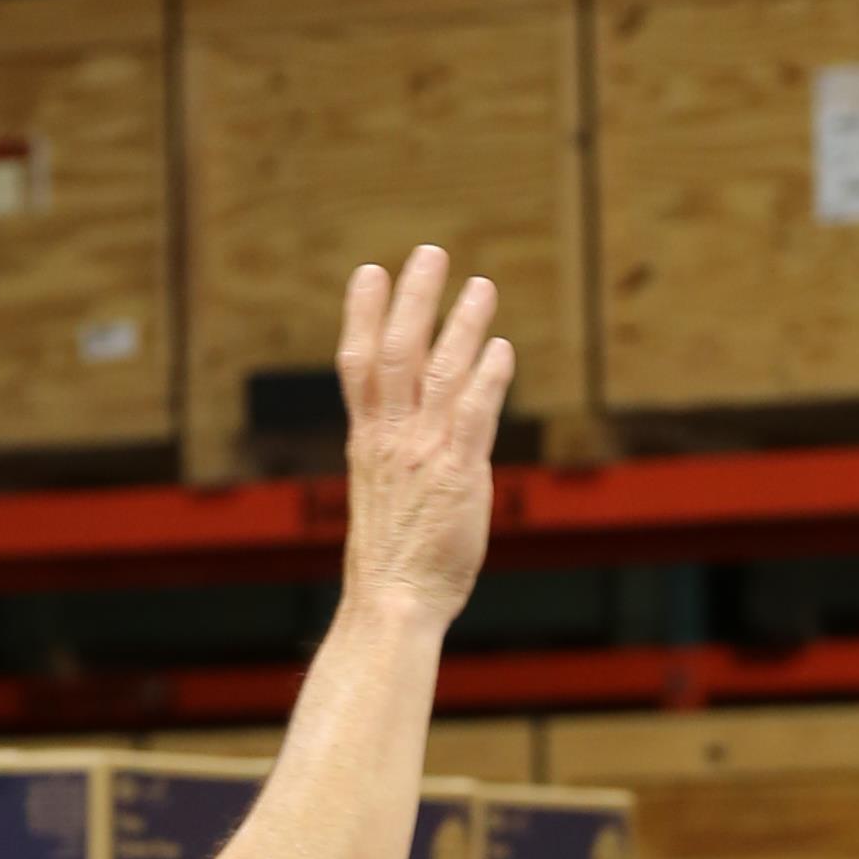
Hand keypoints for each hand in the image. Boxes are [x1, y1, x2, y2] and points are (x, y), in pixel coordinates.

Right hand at [337, 248, 517, 628]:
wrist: (392, 605)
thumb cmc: (392, 566)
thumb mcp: (383, 501)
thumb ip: (397, 463)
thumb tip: (415, 449)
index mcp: (367, 443)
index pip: (356, 364)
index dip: (361, 313)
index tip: (369, 271)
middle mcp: (390, 438)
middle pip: (394, 350)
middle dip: (412, 298)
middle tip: (430, 253)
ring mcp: (422, 452)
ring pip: (438, 371)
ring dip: (460, 323)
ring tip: (480, 285)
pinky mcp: (456, 472)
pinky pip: (473, 412)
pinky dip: (488, 376)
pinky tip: (502, 349)